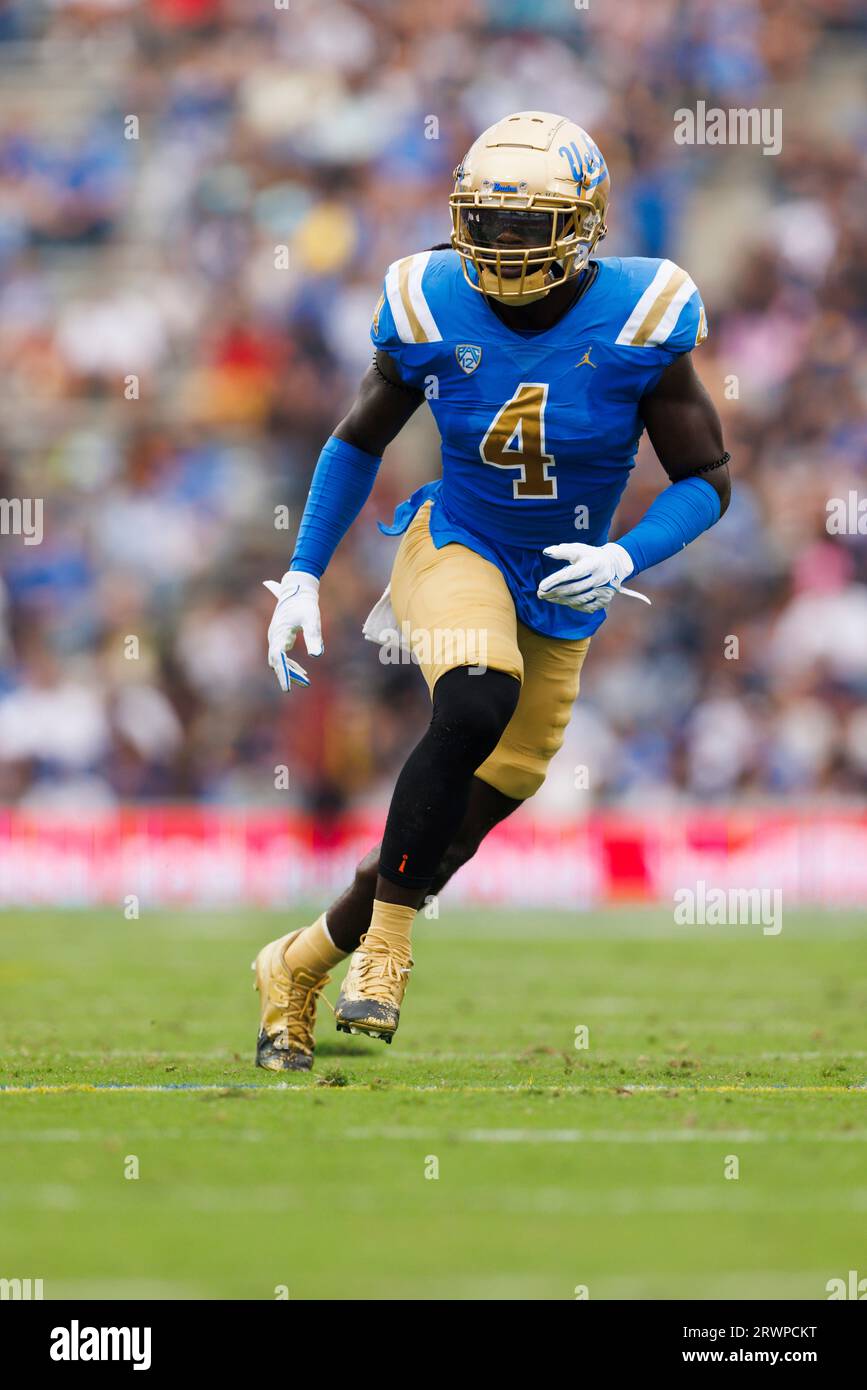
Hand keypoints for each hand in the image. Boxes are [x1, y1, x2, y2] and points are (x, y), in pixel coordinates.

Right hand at [263, 570, 322, 691]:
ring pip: (279, 660)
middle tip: (306, 683)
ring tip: (306, 680)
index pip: (278, 659)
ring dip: (290, 671)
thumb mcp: (312, 619)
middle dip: (289, 675)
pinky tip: (303, 671)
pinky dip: (290, 664)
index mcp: (279, 633)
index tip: (288, 688)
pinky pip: (281, 656)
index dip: (283, 674)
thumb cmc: (305, 603)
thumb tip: (317, 655)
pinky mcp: (279, 637)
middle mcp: (273, 637)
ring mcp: (275, 637)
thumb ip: (314, 636)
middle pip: (277, 662)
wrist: (298, 588)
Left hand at [537, 542, 647, 612]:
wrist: (615, 564)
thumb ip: (563, 550)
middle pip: (573, 589)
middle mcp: (600, 577)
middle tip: (539, 594)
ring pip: (578, 600)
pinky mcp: (605, 600)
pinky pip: (586, 607)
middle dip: (554, 592)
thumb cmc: (591, 556)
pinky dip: (573, 605)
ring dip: (560, 600)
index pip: (571, 574)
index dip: (555, 580)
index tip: (541, 586)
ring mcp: (604, 590)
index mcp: (593, 563)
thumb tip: (546, 552)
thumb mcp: (579, 549)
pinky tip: (564, 601)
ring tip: (548, 598)